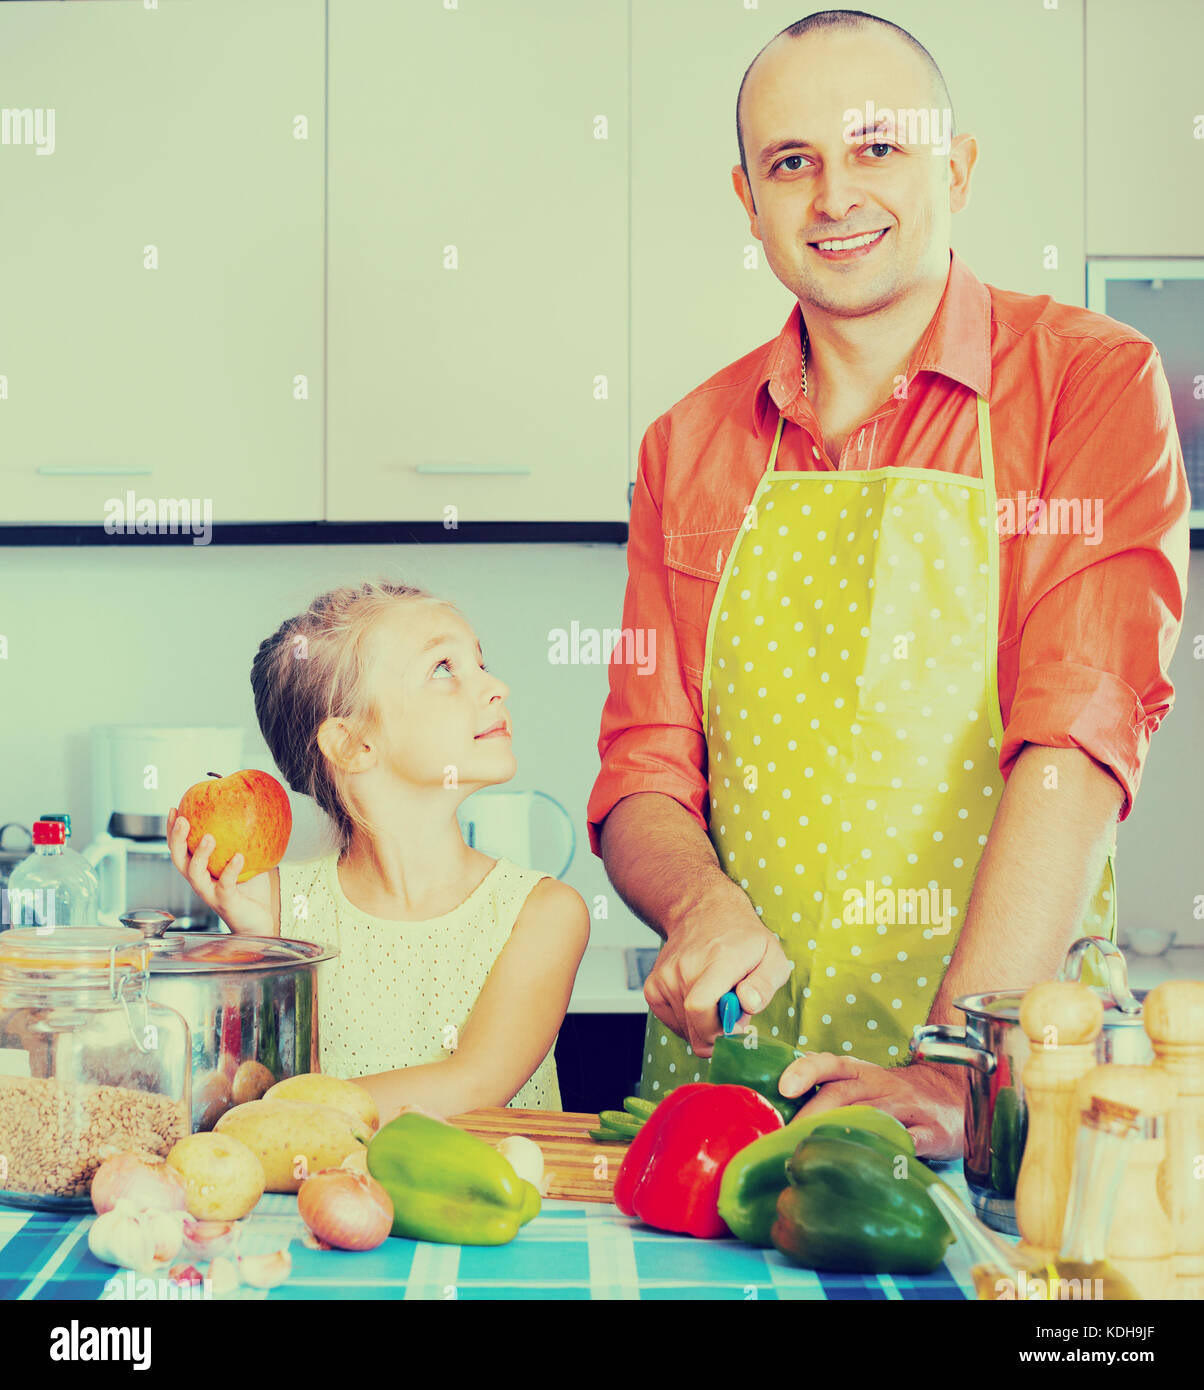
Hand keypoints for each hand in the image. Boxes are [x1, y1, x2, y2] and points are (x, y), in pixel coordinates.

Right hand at [167, 806, 274, 935]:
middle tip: (183, 820)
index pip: (180, 849)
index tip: (175, 809)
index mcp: (201, 870)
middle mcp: (201, 882)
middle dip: (177, 840)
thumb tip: (252, 809)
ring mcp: (210, 893)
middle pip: (179, 860)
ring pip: (196, 874)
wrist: (260, 920)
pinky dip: (231, 870)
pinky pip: (225, 884)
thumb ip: (244, 839)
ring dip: (200, 854)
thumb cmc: (252, 890)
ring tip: (209, 837)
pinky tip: (239, 856)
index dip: (173, 831)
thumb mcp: (247, 858)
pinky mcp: (225, 902)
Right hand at [643, 895, 790, 1057]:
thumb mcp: (773, 957)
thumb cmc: (743, 939)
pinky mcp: (653, 986)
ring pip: (685, 1029)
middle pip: (695, 1028)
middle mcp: (685, 968)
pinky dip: (688, 1021)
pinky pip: (671, 1022)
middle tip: (731, 1011)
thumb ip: (765, 984)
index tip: (735, 1027)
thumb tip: (749, 1003)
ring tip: (716, 998)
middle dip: (717, 1032)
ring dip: (704, 1025)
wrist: (705, 912)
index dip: (717, 1032)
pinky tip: (700, 1000)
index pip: (700, 1007)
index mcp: (717, 960)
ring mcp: (665, 977)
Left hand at [778, 1053, 964, 1159]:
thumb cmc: (892, 1095)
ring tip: (818, 1155)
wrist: (951, 1097)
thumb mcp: (861, 1083)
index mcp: (859, 1072)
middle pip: (843, 1092)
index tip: (784, 1087)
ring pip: (875, 1115)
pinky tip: (878, 1162)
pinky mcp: (933, 1130)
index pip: (828, 1063)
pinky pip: (916, 1139)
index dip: (805, 1070)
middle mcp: (880, 1084)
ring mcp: (908, 1106)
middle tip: (787, 1139)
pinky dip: (898, 1148)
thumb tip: (778, 1108)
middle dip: (813, 1114)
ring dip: (846, 1133)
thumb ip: (826, 1090)